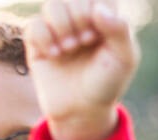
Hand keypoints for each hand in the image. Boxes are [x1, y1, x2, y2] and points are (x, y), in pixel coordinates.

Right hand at [25, 0, 137, 139]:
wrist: (82, 111)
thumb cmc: (107, 84)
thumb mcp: (124, 58)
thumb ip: (120, 29)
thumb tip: (97, 9)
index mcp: (102, 16)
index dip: (94, 8)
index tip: (99, 33)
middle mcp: (79, 19)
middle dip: (78, 16)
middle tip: (84, 41)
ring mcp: (58, 30)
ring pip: (52, 6)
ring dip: (61, 26)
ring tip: (69, 48)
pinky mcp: (38, 44)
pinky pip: (33, 26)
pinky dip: (44, 38)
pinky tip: (54, 55)